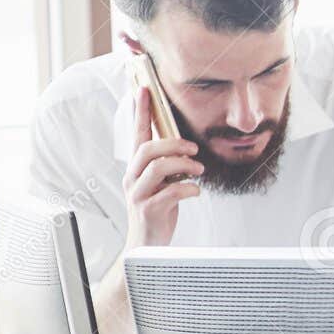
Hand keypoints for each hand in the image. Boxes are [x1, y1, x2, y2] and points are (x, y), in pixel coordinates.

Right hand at [123, 86, 200, 247]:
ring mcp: (138, 194)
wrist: (147, 244)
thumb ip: (168, 166)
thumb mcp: (162, 184)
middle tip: (194, 149)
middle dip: (173, 144)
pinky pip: (170, 192)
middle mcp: (133, 177)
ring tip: (199, 170)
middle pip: (147, 148)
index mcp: (136, 168)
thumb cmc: (158, 211)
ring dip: (184, 165)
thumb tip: (185, 148)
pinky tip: (197, 191)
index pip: (137, 134)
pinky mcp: (149, 210)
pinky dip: (189, 188)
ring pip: (157, 168)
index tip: (144, 90)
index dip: (140, 112)